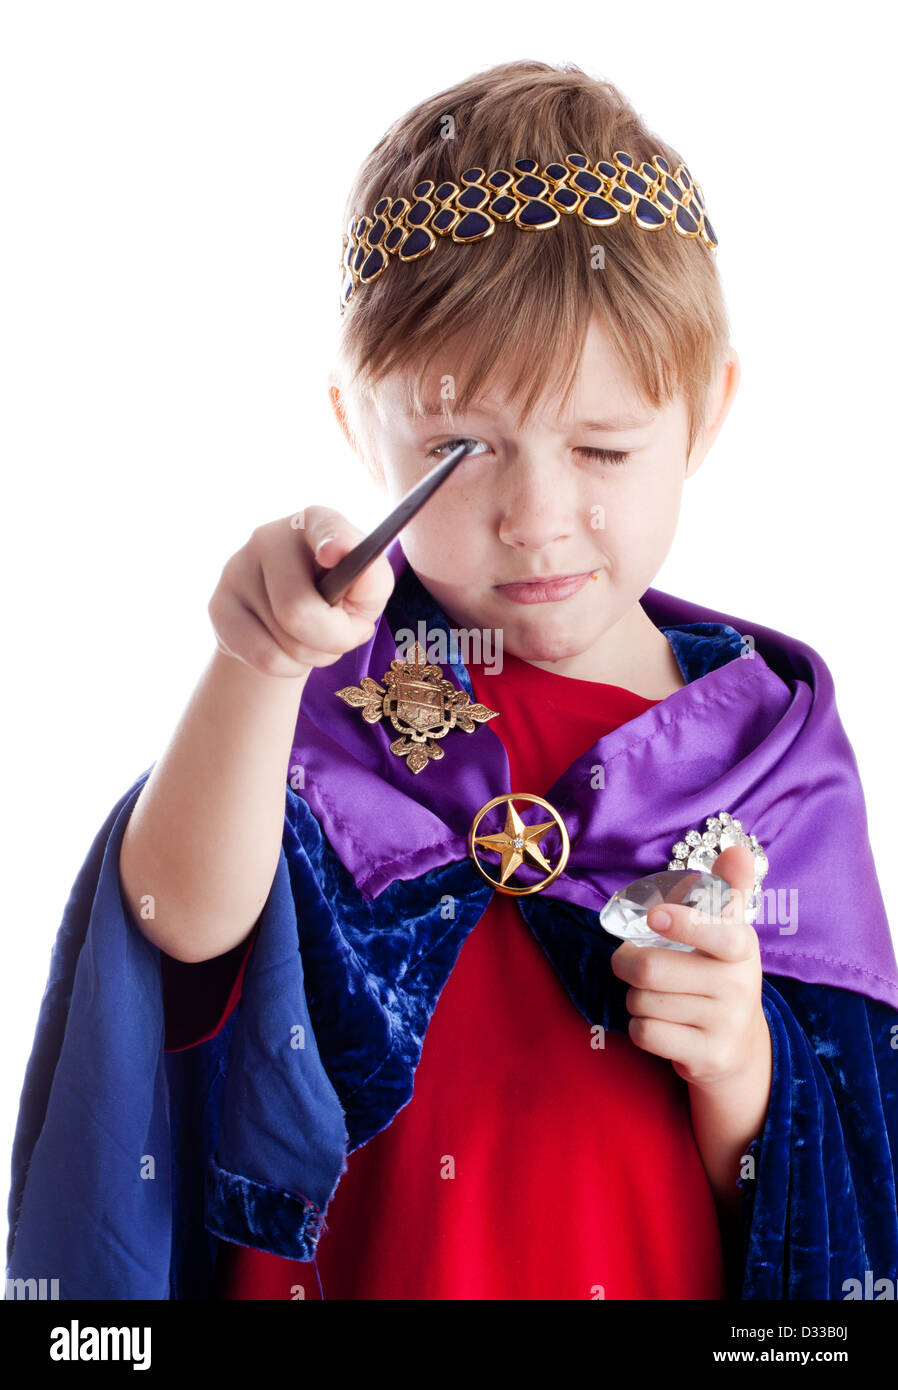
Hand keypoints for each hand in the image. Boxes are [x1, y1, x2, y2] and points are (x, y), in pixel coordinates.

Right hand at [208, 508, 394, 678]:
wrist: (285, 624)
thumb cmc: (335, 598)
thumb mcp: (365, 591)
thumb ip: (372, 584)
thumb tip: (360, 582)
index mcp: (315, 522)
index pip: (325, 526)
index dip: (334, 541)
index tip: (333, 555)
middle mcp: (270, 537)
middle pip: (299, 608)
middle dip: (334, 639)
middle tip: (346, 638)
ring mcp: (237, 569)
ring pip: (285, 640)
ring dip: (315, 655)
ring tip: (316, 641)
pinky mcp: (218, 606)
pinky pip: (264, 657)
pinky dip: (290, 668)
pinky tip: (291, 651)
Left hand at [610, 845, 769, 1089]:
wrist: (740, 1049)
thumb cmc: (720, 976)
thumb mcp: (728, 934)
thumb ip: (728, 890)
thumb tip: (736, 848)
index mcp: (741, 947)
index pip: (719, 932)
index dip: (686, 923)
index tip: (655, 916)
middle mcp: (740, 985)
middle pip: (652, 969)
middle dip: (627, 964)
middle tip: (627, 961)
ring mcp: (726, 1024)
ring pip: (644, 1002)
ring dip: (635, 998)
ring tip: (656, 996)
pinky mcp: (708, 1057)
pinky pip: (646, 1033)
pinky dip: (639, 1027)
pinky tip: (659, 1024)